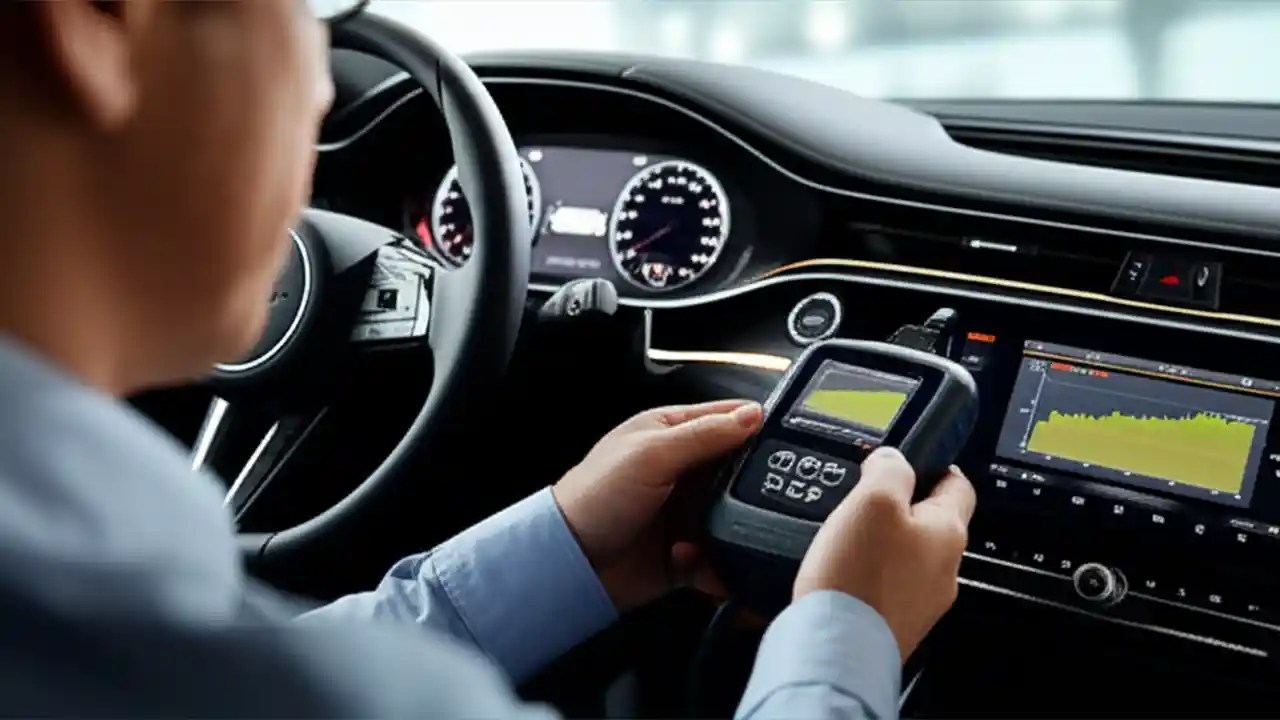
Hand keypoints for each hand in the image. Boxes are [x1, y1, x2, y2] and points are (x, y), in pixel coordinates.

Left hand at [553, 399, 763, 611]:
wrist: (569, 563)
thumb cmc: (595, 497)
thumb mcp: (651, 455)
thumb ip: (704, 435)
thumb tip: (752, 415)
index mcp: (670, 432)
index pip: (726, 418)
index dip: (757, 426)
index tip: (788, 442)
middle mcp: (682, 470)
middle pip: (739, 471)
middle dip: (753, 488)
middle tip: (767, 499)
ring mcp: (685, 512)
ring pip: (736, 517)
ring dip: (736, 531)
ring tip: (726, 537)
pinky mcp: (686, 552)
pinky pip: (720, 557)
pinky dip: (719, 566)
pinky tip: (702, 565)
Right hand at [793, 447, 975, 661]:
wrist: (838, 649)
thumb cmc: (858, 577)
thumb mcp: (873, 499)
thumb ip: (890, 469)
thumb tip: (893, 459)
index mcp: (947, 532)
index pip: (959, 485)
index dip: (935, 466)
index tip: (913, 461)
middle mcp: (945, 569)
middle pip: (930, 522)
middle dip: (900, 507)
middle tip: (864, 499)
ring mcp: (923, 600)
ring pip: (907, 555)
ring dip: (882, 542)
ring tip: (847, 538)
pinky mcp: (897, 622)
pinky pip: (888, 585)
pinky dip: (869, 574)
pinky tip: (844, 573)